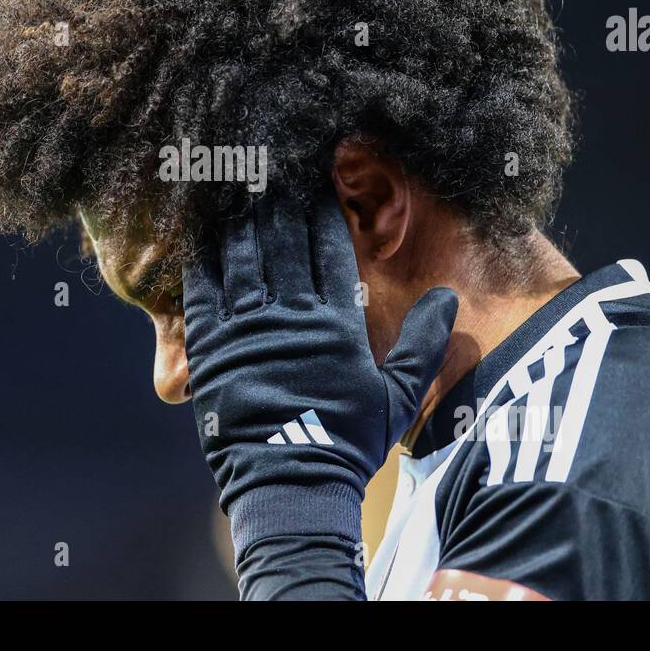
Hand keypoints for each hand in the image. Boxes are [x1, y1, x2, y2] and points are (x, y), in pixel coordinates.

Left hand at [182, 196, 456, 555]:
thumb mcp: (397, 396)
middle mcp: (289, 316)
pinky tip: (201, 236)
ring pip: (241, 256)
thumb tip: (448, 296)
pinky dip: (202, 260)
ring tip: (237, 187)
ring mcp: (246, 330)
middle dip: (278, 199)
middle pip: (281, 240)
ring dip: (240, 217)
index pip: (328, 248)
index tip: (314, 180)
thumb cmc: (347, 443)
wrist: (289, 485)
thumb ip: (424, 343)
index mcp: (335, 323)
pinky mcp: (209, 350)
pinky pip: (201, 292)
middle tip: (270, 165)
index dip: (320, 209)